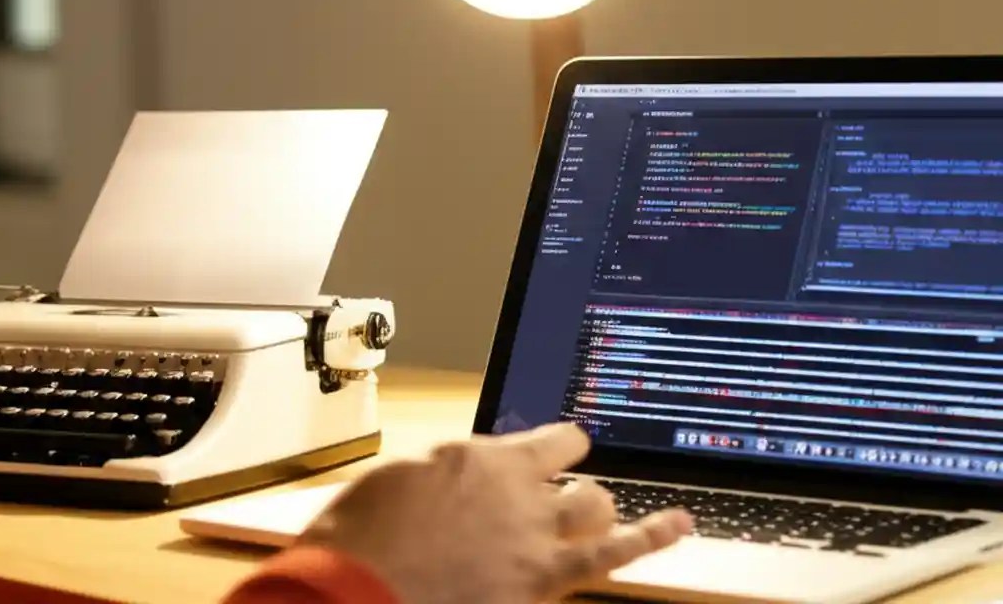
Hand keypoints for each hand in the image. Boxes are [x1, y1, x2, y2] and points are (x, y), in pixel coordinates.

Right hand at [297, 423, 691, 603]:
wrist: (358, 590)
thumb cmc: (361, 538)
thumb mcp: (394, 485)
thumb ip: (441, 478)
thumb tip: (453, 480)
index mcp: (481, 460)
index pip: (548, 443)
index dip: (559, 448)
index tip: (563, 451)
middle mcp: (519, 494)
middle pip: (578, 483)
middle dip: (580, 489)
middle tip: (578, 496)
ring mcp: (535, 543)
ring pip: (600, 519)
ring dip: (615, 520)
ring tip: (647, 520)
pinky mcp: (539, 585)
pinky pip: (609, 560)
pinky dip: (649, 541)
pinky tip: (674, 530)